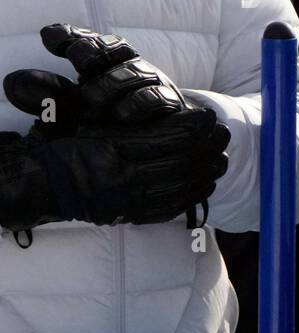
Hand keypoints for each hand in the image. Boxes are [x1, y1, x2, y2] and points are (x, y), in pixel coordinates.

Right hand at [0, 109, 229, 228]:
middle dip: (208, 147)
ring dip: (206, 171)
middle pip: (180, 162)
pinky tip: (206, 183)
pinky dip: (192, 195)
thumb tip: (187, 123)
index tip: (209, 117)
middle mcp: (121, 176)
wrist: (42, 184)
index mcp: (112, 148)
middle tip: (223, 134)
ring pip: (179, 186)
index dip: (194, 127)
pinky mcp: (129, 216)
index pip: (167, 138)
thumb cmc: (69, 147)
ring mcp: (126, 200)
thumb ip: (136, 125)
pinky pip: (169, 208)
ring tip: (221, 157)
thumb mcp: (97, 125)